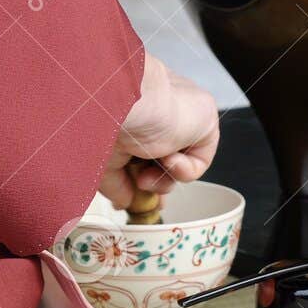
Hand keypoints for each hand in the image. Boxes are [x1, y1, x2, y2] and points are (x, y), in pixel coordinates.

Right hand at [99, 55, 219, 207]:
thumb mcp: (103, 163)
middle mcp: (160, 107)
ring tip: (145, 175)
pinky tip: (167, 158)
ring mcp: (183, 112)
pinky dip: (182, 169)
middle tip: (141, 190)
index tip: (132, 193)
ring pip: (181, 162)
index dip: (141, 174)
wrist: (122, 106)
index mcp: (135, 108)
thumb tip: (124, 202)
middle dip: (155, 183)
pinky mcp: (205, 118)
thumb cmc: (102, 124)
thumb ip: (116, 184)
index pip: (147, 145)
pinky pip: (199, 160)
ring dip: (163, 178)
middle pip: (165, 156)